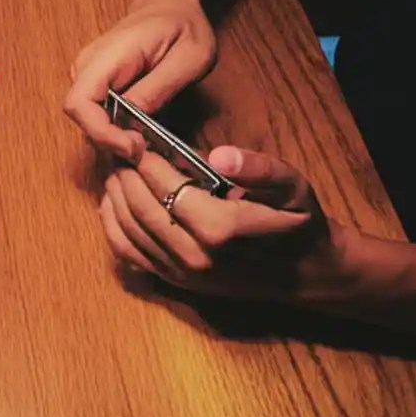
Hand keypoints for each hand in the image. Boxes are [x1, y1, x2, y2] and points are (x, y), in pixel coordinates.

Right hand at [64, 0, 215, 158]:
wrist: (169, 5)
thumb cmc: (184, 25)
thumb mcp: (190, 56)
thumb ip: (159, 88)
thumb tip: (132, 123)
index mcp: (108, 55)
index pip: (79, 103)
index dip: (101, 133)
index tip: (134, 147)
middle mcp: (88, 67)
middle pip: (82, 119)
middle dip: (111, 143)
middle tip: (148, 153)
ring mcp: (89, 77)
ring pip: (89, 123)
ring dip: (115, 141)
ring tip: (149, 147)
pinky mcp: (97, 88)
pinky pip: (98, 118)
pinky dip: (117, 134)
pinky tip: (141, 136)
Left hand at [99, 147, 345, 300]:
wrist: (303, 274)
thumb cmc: (298, 224)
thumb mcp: (294, 189)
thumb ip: (260, 170)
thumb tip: (220, 155)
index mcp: (221, 230)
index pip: (166, 186)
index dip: (146, 159)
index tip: (134, 134)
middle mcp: (193, 256)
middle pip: (140, 207)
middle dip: (125, 173)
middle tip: (117, 146)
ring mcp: (180, 273)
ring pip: (128, 229)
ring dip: (115, 194)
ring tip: (114, 166)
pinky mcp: (172, 281)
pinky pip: (128, 253)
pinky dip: (113, 224)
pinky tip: (113, 200)